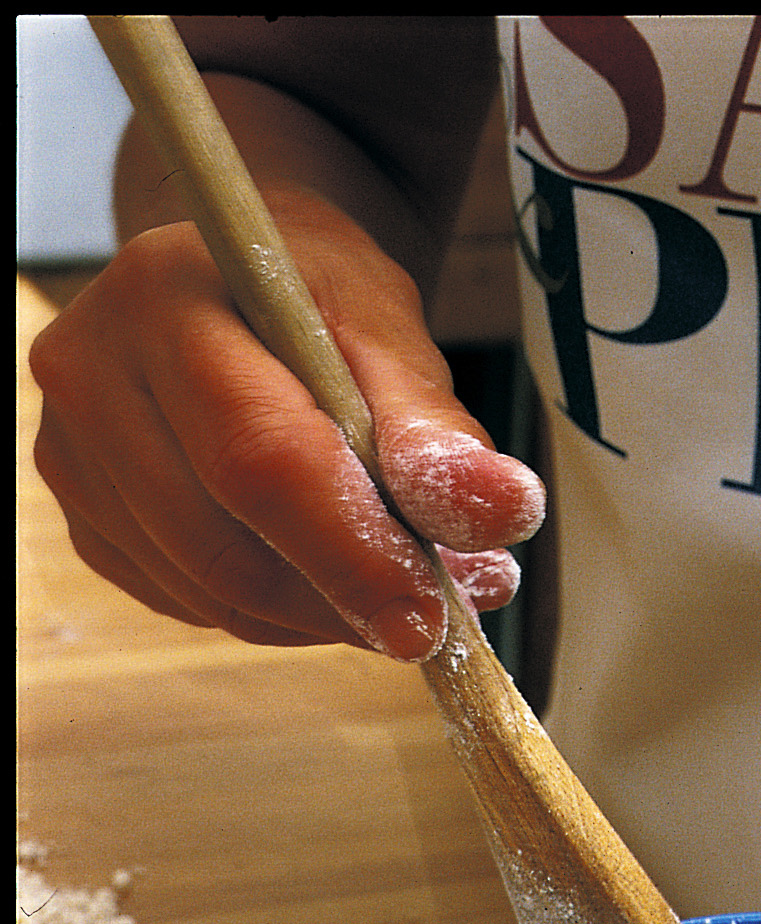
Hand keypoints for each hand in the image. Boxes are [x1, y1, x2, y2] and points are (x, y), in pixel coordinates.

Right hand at [29, 188, 544, 657]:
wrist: (240, 286)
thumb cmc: (316, 299)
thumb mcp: (388, 328)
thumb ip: (435, 426)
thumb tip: (504, 511)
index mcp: (163, 297)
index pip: (258, 458)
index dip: (351, 551)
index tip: (432, 614)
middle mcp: (90, 375)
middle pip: (222, 544)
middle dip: (342, 599)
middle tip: (438, 617)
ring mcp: (72, 456)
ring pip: (210, 592)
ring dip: (320, 615)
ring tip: (401, 588)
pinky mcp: (87, 519)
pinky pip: (193, 604)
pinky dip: (279, 613)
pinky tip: (329, 577)